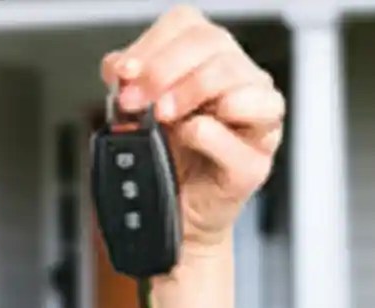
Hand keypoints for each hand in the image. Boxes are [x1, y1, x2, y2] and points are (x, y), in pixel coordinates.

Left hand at [100, 5, 284, 247]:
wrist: (175, 215)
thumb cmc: (167, 160)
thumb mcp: (137, 115)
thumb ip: (128, 86)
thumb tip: (118, 70)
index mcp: (208, 59)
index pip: (187, 26)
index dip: (151, 45)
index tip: (123, 73)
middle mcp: (238, 79)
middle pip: (211, 45)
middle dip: (163, 71)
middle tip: (135, 100)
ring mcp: (254, 116)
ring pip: (235, 76)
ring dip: (190, 90)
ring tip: (162, 116)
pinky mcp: (256, 156)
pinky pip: (245, 129)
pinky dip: (213, 129)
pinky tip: (191, 134)